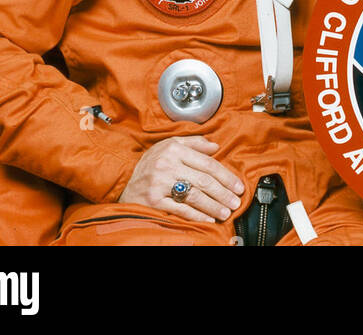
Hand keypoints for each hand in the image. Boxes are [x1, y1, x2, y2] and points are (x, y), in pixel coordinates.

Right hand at [119, 136, 244, 224]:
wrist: (124, 182)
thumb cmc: (151, 164)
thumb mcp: (169, 145)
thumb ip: (194, 143)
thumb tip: (215, 146)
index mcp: (174, 149)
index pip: (208, 163)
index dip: (226, 176)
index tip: (238, 186)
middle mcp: (167, 165)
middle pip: (204, 180)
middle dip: (224, 193)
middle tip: (236, 202)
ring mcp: (160, 184)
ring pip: (194, 196)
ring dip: (213, 206)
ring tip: (226, 213)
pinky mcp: (154, 201)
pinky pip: (180, 209)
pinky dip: (197, 215)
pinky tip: (208, 219)